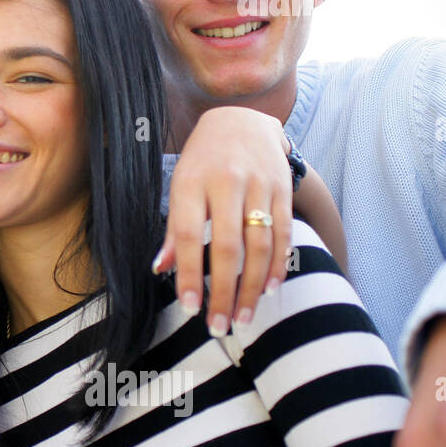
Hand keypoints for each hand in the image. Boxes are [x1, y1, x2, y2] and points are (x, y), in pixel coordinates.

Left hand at [156, 106, 292, 333]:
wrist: (241, 120)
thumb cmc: (202, 162)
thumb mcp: (179, 187)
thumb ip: (174, 230)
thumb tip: (161, 269)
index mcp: (191, 183)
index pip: (189, 234)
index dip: (190, 273)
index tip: (190, 307)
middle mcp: (226, 183)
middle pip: (227, 246)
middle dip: (224, 291)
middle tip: (220, 325)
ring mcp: (258, 185)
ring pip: (260, 244)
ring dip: (253, 286)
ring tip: (244, 317)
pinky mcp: (283, 188)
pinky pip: (284, 233)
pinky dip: (278, 264)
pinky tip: (270, 289)